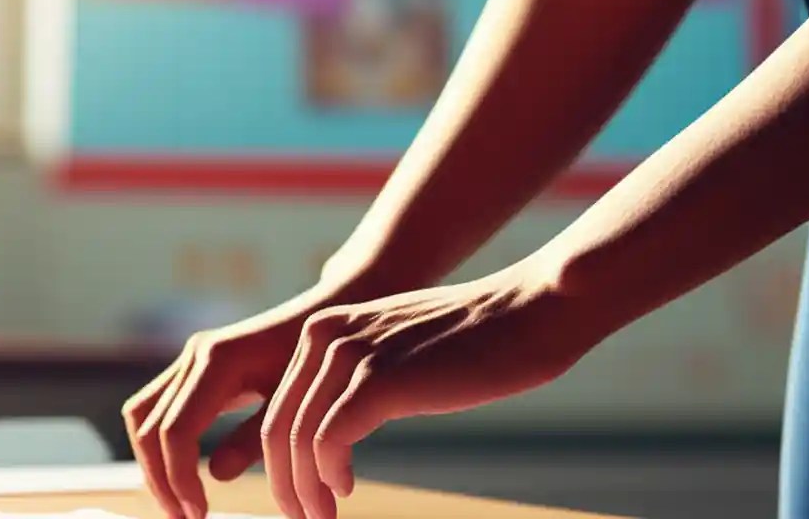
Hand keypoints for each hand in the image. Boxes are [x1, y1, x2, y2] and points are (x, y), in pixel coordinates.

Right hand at [122, 282, 355, 518]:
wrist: (323, 317)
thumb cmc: (318, 360)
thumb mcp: (294, 402)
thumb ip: (256, 439)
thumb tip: (218, 476)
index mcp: (219, 360)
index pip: (177, 429)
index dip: (180, 477)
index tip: (198, 514)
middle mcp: (195, 355)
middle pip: (150, 426)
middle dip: (160, 478)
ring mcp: (189, 359)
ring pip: (142, 416)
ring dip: (152, 464)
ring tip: (177, 505)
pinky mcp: (191, 368)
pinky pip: (155, 408)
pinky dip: (158, 445)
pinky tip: (180, 477)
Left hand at [260, 264, 602, 518]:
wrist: (530, 311)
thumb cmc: (477, 340)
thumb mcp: (397, 351)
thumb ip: (360, 380)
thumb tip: (332, 435)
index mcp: (326, 329)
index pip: (280, 405)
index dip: (280, 459)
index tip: (297, 496)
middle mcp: (327, 335)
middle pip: (278, 425)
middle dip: (284, 482)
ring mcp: (351, 354)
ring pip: (297, 439)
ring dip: (303, 489)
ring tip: (320, 518)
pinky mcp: (378, 380)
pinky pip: (328, 441)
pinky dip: (328, 475)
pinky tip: (345, 489)